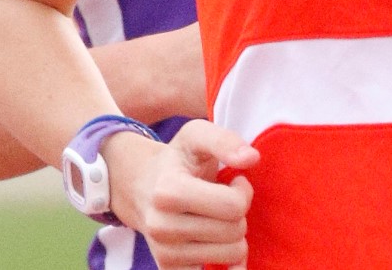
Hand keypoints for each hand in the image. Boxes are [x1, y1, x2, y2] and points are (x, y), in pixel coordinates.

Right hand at [111, 119, 257, 269]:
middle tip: (224, 199)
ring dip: (234, 235)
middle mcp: (162, 226)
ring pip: (231, 255)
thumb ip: (224, 140)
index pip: (233, 206)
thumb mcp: (196, 136)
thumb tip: (251, 158)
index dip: (243, 191)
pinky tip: (218, 243)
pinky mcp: (169, 268)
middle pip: (234, 232)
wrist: (140, 185)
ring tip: (216, 216)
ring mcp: (164, 252)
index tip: (235, 181)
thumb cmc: (176, 160)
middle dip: (239, 213)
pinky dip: (226, 262)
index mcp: (168, 191)